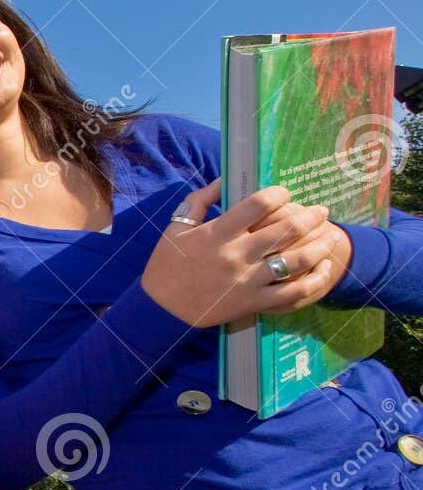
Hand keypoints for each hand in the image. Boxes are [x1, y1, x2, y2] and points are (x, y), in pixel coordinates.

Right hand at [141, 180, 340, 326]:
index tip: (285, 192)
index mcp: (217, 233)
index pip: (258, 204)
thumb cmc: (166, 265)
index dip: (278, 193)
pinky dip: (312, 281)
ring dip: (319, 245)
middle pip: (284, 229)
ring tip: (331, 236)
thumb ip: (199, 201)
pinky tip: (323, 270)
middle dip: (309, 216)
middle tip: (321, 211)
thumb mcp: (175, 228)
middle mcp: (236, 255)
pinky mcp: (252, 303)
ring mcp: (246, 281)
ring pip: (294, 260)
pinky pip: (291, 293)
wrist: (159, 309)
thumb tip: (224, 180)